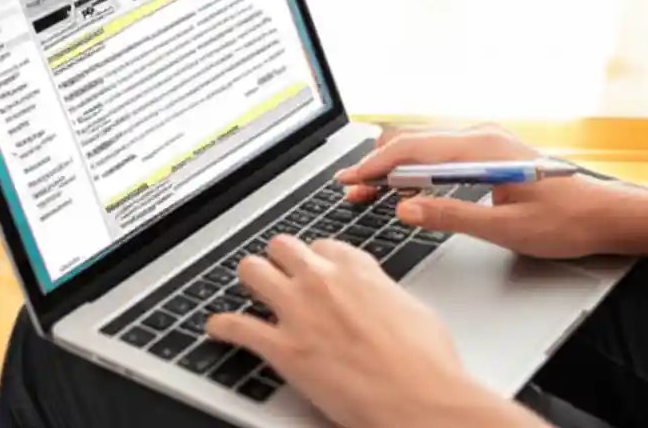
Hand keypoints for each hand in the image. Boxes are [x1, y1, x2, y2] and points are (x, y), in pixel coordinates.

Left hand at [207, 236, 545, 427]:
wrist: (421, 401)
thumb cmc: (428, 364)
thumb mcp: (412, 308)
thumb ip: (381, 292)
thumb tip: (374, 296)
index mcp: (357, 269)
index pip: (322, 246)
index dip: (316, 261)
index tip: (314, 271)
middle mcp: (322, 281)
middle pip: (281, 246)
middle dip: (279, 261)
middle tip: (280, 277)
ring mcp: (298, 311)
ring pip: (251, 270)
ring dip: (250, 281)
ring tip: (251, 294)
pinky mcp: (282, 347)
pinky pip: (234, 325)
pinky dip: (222, 328)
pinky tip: (219, 329)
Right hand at [336, 125, 635, 258]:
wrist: (604, 215)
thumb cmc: (565, 222)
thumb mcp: (505, 228)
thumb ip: (451, 216)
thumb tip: (405, 210)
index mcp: (482, 148)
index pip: (413, 150)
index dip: (375, 166)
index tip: (348, 180)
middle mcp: (480, 136)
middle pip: (412, 141)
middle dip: (376, 165)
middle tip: (351, 190)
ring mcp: (483, 141)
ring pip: (422, 144)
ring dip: (393, 166)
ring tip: (369, 190)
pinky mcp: (485, 152)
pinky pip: (437, 151)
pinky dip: (412, 167)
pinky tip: (404, 187)